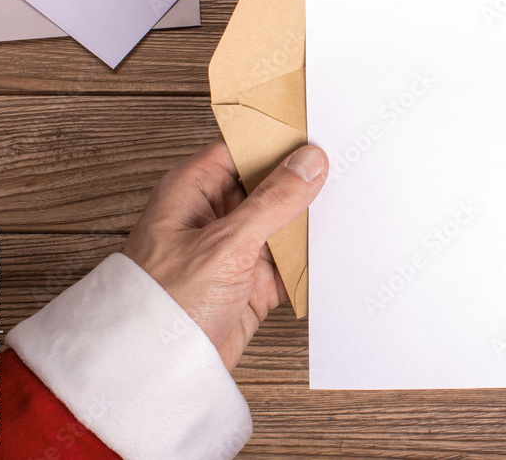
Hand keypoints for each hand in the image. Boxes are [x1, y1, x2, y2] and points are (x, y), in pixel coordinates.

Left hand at [123, 138, 327, 369]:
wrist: (156, 375)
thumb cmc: (165, 305)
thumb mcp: (226, 243)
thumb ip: (273, 200)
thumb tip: (309, 162)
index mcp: (193, 190)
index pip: (242, 147)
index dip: (277, 138)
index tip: (318, 130)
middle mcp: (213, 215)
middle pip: (268, 183)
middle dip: (303, 180)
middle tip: (346, 164)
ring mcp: (233, 249)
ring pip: (283, 221)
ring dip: (309, 221)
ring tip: (350, 203)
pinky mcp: (251, 282)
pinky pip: (290, 260)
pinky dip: (310, 257)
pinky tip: (336, 246)